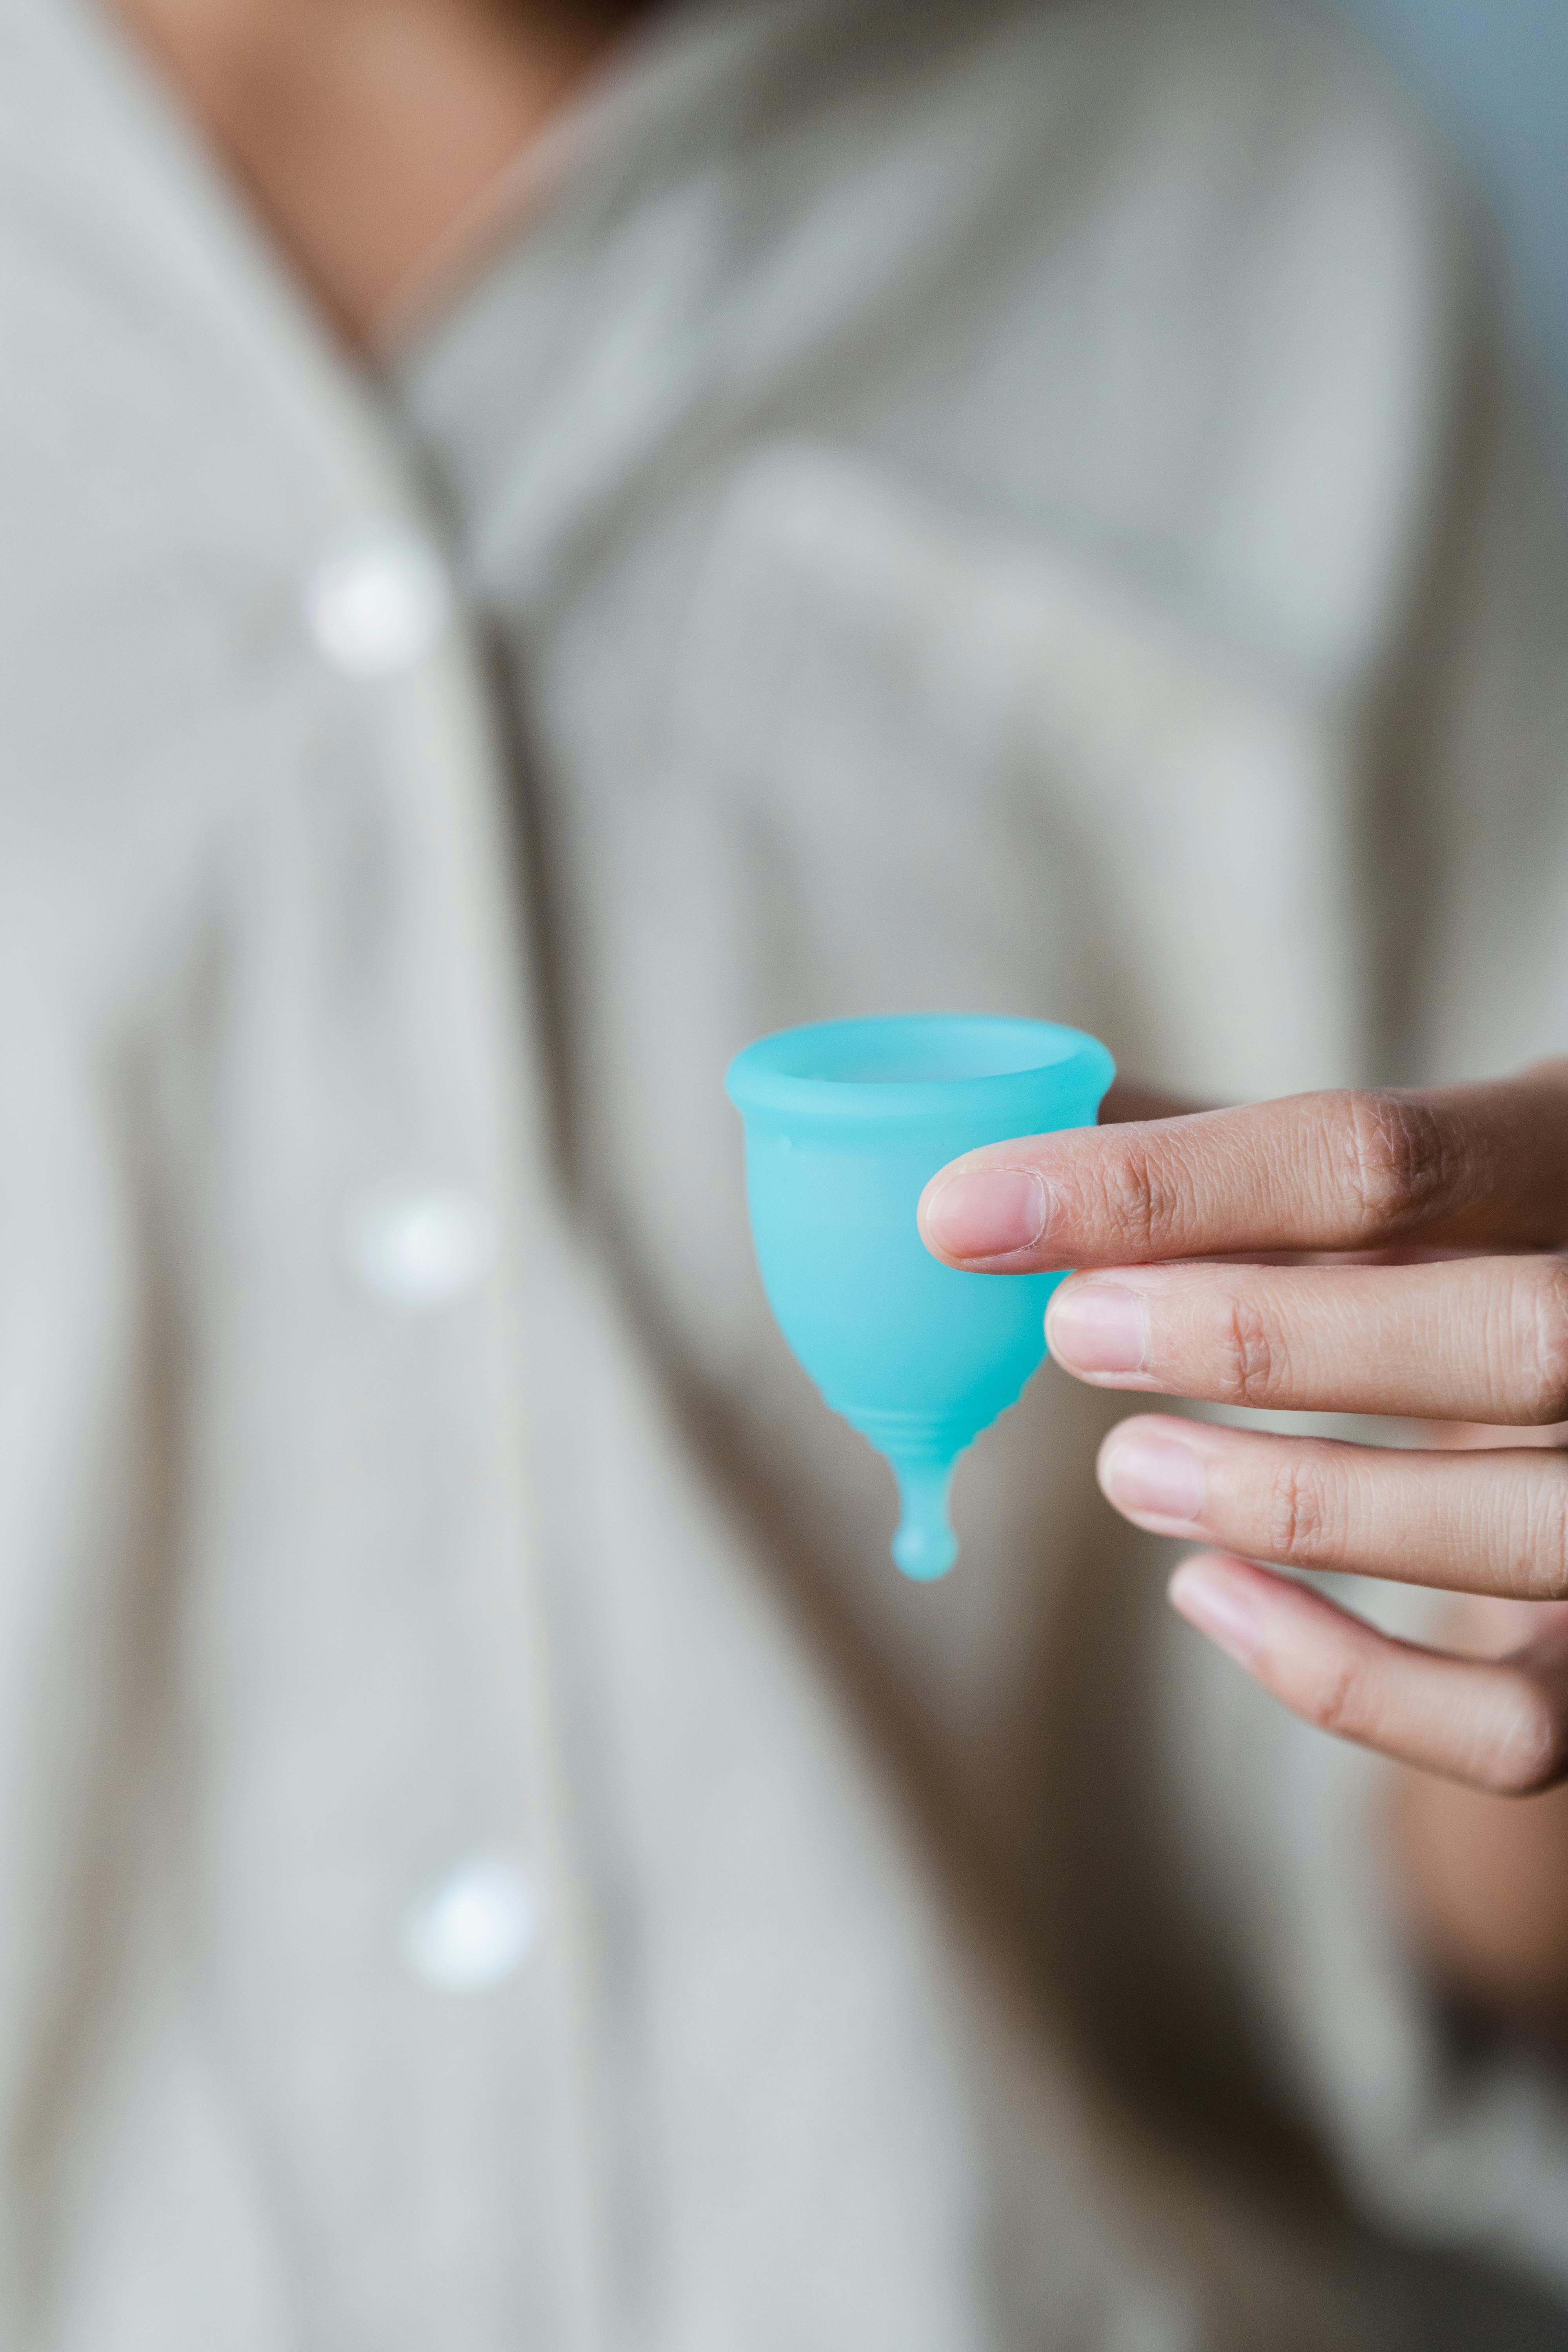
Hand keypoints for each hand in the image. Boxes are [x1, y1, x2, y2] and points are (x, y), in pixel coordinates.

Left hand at [918, 1064, 1567, 1795]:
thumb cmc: (1460, 1251)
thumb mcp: (1384, 1178)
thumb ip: (1222, 1154)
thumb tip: (1008, 1124)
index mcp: (1565, 1156)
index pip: (1383, 1157)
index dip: (1161, 1184)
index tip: (967, 1210)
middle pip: (1510, 1334)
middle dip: (1262, 1338)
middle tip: (1070, 1330)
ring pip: (1514, 1529)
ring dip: (1295, 1504)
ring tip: (1124, 1468)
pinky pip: (1512, 1724)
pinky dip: (1342, 1677)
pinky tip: (1205, 1595)